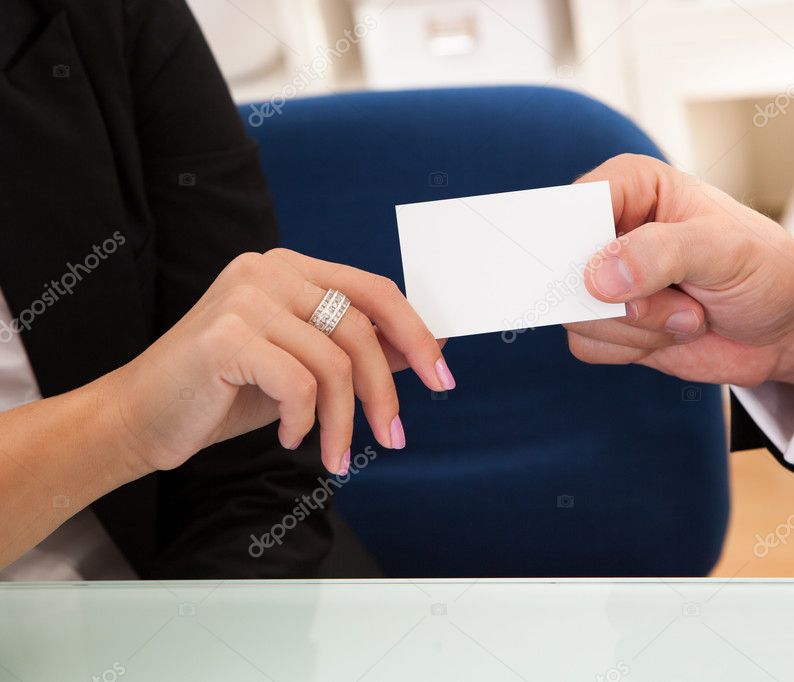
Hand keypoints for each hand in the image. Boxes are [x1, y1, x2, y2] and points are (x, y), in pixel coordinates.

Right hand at [109, 249, 455, 474]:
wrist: (139, 418)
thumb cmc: (224, 393)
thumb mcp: (304, 368)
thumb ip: (357, 349)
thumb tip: (425, 346)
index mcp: (291, 269)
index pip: (375, 291)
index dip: (417, 334)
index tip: (442, 377)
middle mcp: (270, 271)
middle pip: (362, 327)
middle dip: (386, 392)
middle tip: (395, 438)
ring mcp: (245, 297)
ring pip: (334, 362)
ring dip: (343, 422)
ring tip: (334, 455)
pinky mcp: (225, 335)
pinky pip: (298, 384)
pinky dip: (303, 421)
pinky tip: (287, 436)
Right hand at [565, 154, 793, 387]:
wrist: (786, 328)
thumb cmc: (765, 269)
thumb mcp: (726, 251)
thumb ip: (662, 253)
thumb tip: (599, 277)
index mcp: (632, 186)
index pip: (574, 207)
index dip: (580, 246)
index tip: (603, 277)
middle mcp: (610, 229)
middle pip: (565, 268)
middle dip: (620, 298)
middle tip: (676, 295)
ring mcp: (605, 280)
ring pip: (576, 312)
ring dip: (638, 327)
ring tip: (688, 312)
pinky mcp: (608, 322)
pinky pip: (586, 343)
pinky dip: (632, 348)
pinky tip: (671, 332)